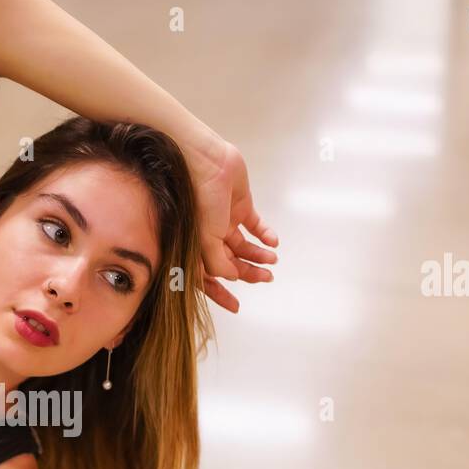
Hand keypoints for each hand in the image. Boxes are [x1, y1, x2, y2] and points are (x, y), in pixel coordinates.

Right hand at [190, 137, 278, 312]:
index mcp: (195, 247)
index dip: (221, 293)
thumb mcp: (205, 239)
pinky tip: (272, 241)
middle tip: (267, 278)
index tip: (236, 306)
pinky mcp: (240, 205)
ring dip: (259, 255)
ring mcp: (224, 220)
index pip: (208, 277)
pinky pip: (255, 225)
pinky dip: (265, 234)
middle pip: (231, 262)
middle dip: (249, 272)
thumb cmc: (196, 198)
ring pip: (244, 246)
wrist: (204, 161)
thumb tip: (233, 277)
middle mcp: (209, 237)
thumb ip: (218, 263)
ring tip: (273, 260)